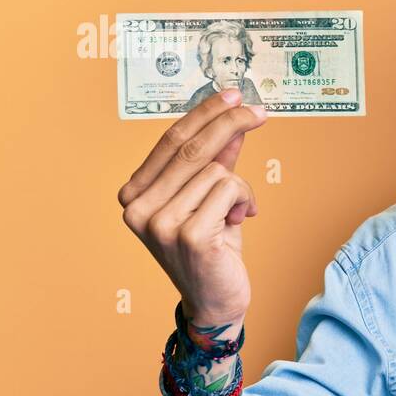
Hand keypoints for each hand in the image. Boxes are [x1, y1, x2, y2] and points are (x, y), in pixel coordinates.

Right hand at [118, 88, 267, 324]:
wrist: (215, 301)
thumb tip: (232, 121)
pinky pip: (229, 189)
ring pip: (217, 170)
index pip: (172, 139)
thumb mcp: (211, 197)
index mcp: (134, 193)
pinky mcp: (188, 235)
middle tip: (260, 112)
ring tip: (236, 212)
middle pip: (192, 147)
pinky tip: (238, 221)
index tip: (234, 95)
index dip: (205, 113)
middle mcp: (138, 207)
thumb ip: (217, 161)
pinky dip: (243, 200)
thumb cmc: (211, 249)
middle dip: (231, 123)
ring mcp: (160, 223)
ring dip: (240, 187)